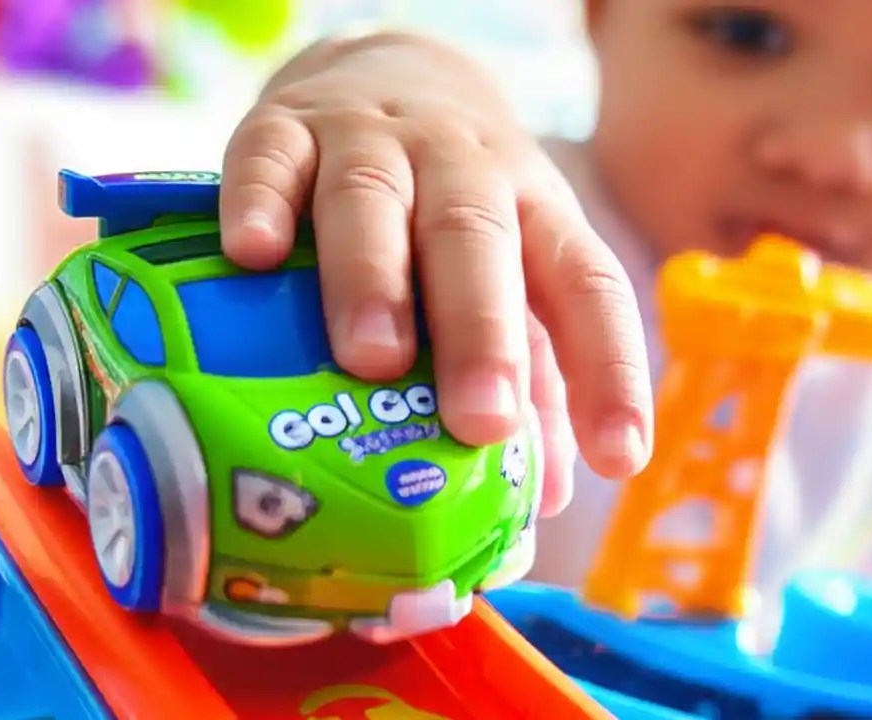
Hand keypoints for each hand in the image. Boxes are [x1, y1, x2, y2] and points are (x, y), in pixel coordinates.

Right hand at [219, 33, 652, 516]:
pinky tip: (253, 254)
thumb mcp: (511, 275)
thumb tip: (541, 498)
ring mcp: (372, 141)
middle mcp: (463, 169)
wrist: (391, 69)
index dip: (611, 370)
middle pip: (478, 239)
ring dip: (374, 278)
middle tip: (481, 422)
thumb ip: (531, 378)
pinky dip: (260, 200)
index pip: (588, 286)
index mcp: (535, 213)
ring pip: (374, 198)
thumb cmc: (456, 209)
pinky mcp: (287, 125)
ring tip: (371, 358)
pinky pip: (271, 155)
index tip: (619, 458)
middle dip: (483, 333)